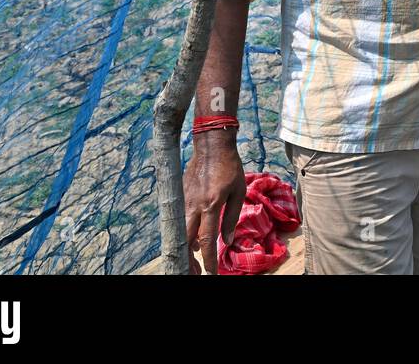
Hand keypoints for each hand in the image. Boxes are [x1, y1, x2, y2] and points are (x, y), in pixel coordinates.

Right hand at [183, 132, 246, 274]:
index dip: (208, 259)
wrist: (211, 145)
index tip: (210, 272)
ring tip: (194, 262)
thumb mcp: (239, 192)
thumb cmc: (230, 167)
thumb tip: (227, 242)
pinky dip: (184, 234)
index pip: (206, 239)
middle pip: (186, 241)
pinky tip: (192, 242)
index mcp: (211, 205)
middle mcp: (194, 205)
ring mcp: (183, 201)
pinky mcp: (179, 196)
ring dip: (185, 248)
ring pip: (180, 232)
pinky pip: (179, 221)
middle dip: (189, 260)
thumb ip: (232, 218)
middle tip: (195, 273)